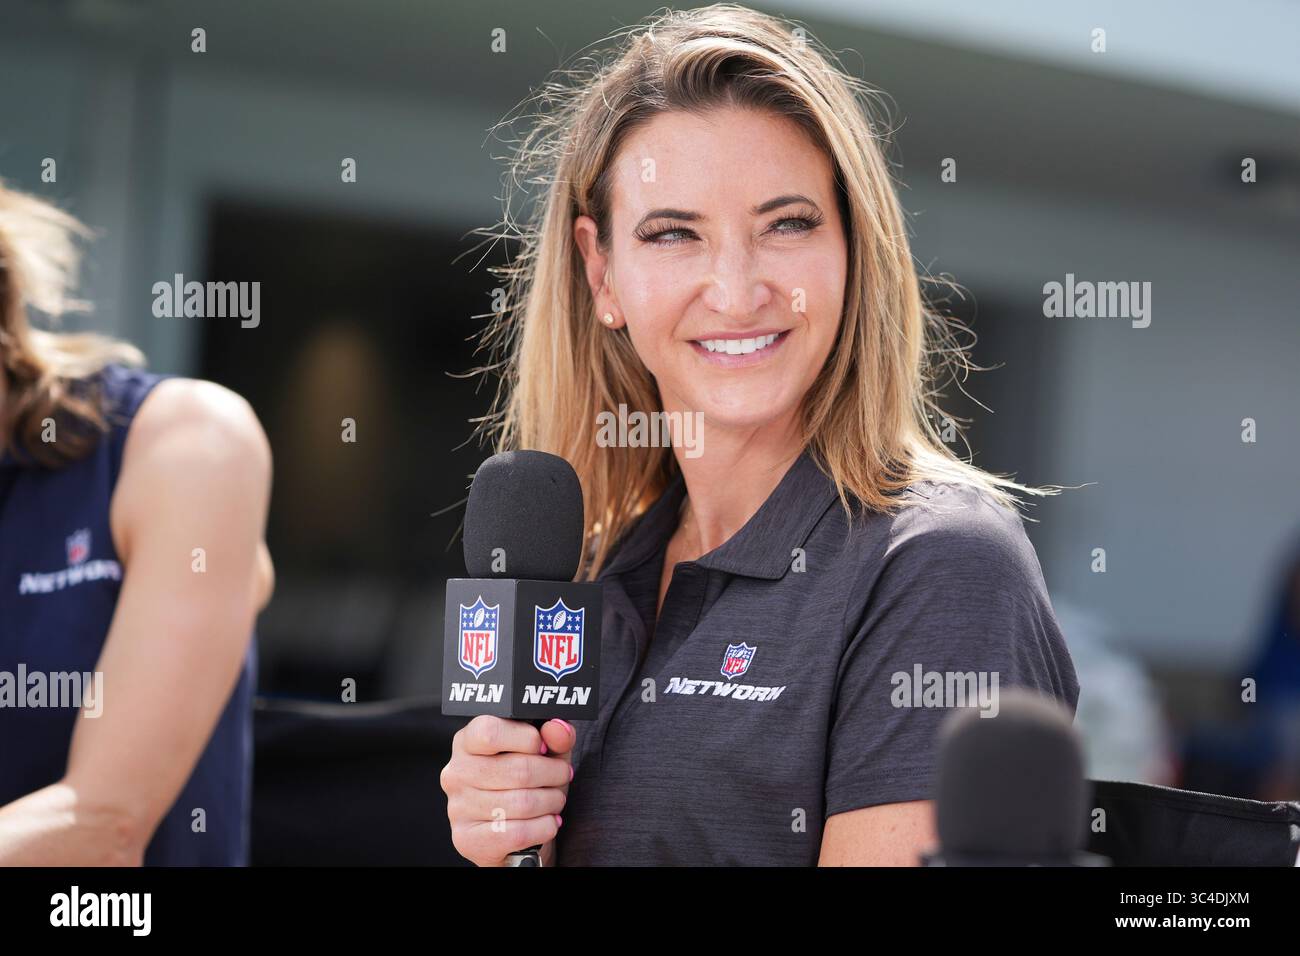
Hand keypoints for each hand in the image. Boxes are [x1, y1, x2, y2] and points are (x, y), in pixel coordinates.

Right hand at [440, 715, 576, 866]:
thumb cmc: (524, 784)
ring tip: (555, 800)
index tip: (543, 748)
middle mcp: (457, 772)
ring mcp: (458, 808)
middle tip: (562, 776)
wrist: (510, 836)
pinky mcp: (467, 840)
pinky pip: (518, 833)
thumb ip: (554, 736)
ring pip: (523, 802)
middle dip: (553, 773)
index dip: (527, 738)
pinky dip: (544, 827)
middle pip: (518, 769)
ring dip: (552, 801)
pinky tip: (547, 822)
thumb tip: (559, 729)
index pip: (490, 731)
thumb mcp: (543, 753)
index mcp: (468, 742)